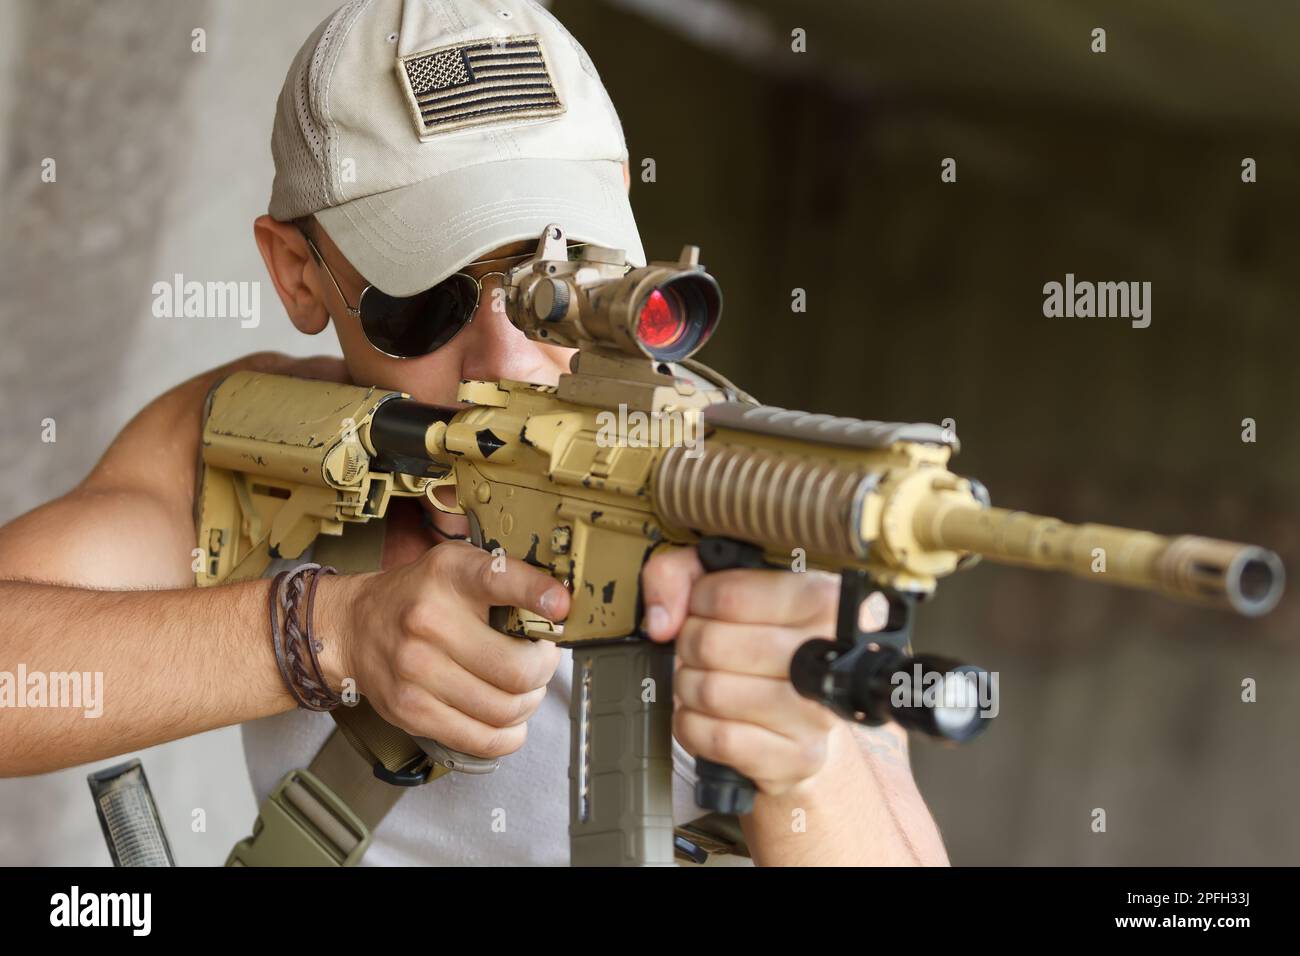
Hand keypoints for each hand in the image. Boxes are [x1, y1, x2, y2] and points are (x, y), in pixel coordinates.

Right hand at [317, 540, 569, 757]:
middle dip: (544, 668)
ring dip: (529, 702)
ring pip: (506, 708)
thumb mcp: (457, 566)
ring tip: (524, 689)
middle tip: (542, 660)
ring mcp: (417, 671)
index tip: (561, 609)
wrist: (353, 627)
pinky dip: (509, 734)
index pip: (500, 580)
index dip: (538, 596)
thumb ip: (507, 578)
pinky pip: (483, 739)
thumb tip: (563, 609)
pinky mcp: (411, 711)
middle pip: (517, 667)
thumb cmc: (418, 597)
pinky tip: (511, 720)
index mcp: (449, 575)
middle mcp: (429, 621)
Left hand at [641, 548, 881, 799]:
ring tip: (704, 679)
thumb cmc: (770, 642)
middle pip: (711, 644)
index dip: (696, 600)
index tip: (701, 607)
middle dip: (689, 645)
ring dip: (689, 686)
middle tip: (700, 647)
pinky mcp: (797, 757)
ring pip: (710, 692)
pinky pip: (715, 738)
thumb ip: (683, 572)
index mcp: (823, 600)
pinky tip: (708, 714)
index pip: (727, 595)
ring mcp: (815, 711)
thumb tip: (661, 620)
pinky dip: (694, 725)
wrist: (813, 711)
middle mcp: (827, 655)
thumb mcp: (733, 586)